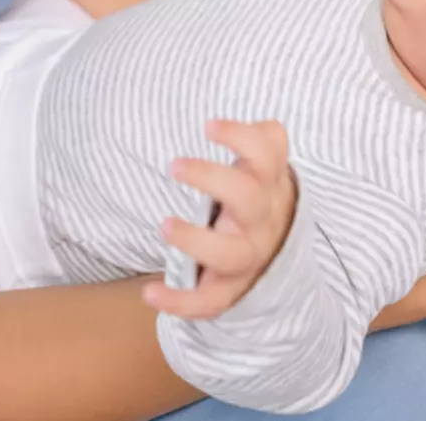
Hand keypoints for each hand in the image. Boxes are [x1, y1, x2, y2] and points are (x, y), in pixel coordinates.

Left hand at [144, 121, 296, 319]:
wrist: (276, 256)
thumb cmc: (256, 199)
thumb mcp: (265, 169)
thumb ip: (262, 141)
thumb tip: (240, 123)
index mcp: (268, 186)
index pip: (268, 156)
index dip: (242, 138)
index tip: (208, 126)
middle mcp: (261, 221)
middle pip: (249, 200)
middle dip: (212, 180)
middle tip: (175, 164)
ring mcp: (247, 258)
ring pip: (232, 254)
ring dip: (196, 240)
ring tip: (164, 225)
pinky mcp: (228, 289)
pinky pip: (210, 301)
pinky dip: (180, 302)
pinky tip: (149, 293)